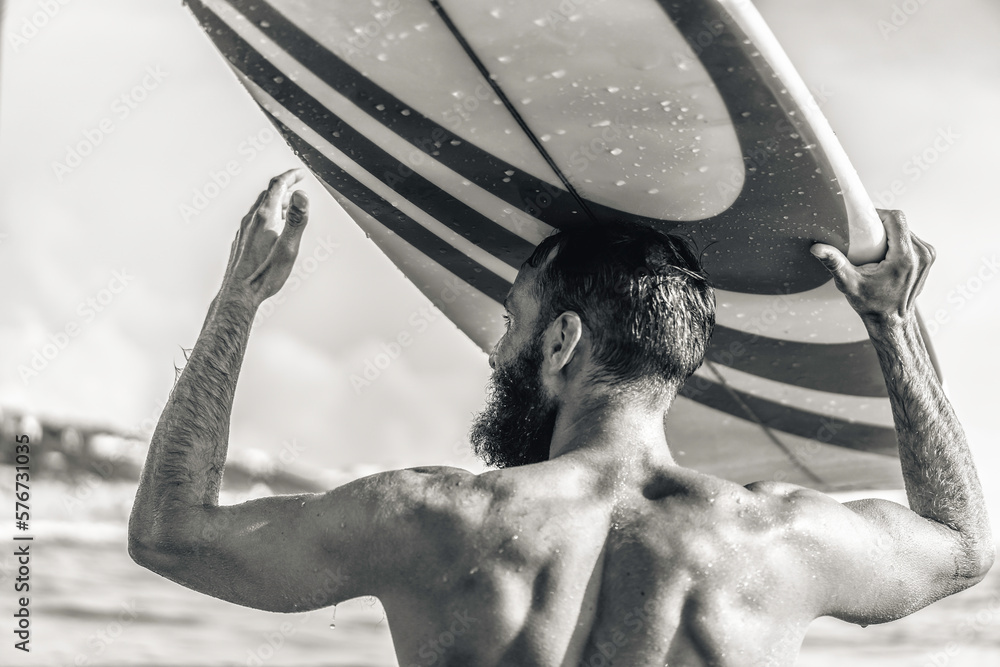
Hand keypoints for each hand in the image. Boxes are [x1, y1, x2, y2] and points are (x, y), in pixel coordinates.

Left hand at [220, 169, 309, 306]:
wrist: (238, 294)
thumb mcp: (288, 248)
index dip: (290, 176)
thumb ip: (297, 220)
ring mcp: (244, 230)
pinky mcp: (241, 241)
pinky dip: (266, 213)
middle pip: (268, 194)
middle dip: (284, 186)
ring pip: (260, 207)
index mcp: (265, 217)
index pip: (277, 186)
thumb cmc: (264, 275)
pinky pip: (254, 219)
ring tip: (287, 203)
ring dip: (275, 200)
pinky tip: (271, 226)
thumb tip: (301, 194)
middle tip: (296, 184)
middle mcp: (252, 220)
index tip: (300, 173)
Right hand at [811, 209, 934, 325]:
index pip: (896, 219)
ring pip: (906, 230)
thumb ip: (834, 263)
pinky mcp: (928, 258)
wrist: (891, 321)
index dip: (878, 214)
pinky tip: (886, 253)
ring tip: (874, 247)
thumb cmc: (872, 305)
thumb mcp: (849, 284)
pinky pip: (912, 239)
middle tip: (865, 237)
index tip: (864, 222)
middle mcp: (921, 254)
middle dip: (881, 226)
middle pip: (900, 224)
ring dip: (890, 233)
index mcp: (905, 258)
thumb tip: (817, 249)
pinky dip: (898, 241)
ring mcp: (927, 256)